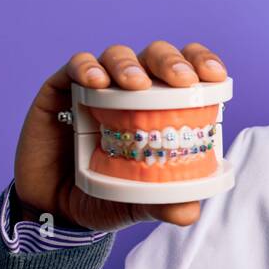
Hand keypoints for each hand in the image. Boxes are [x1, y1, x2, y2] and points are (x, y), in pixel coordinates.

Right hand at [12, 41, 228, 231]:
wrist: (53, 209)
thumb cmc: (104, 198)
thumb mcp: (138, 204)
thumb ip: (164, 204)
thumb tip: (189, 212)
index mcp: (162, 107)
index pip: (188, 70)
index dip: (202, 63)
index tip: (216, 76)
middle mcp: (132, 90)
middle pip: (156, 56)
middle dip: (171, 62)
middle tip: (182, 81)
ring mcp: (97, 87)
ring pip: (118, 55)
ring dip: (130, 64)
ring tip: (136, 85)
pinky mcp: (61, 89)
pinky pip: (76, 66)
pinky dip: (88, 68)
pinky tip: (95, 82)